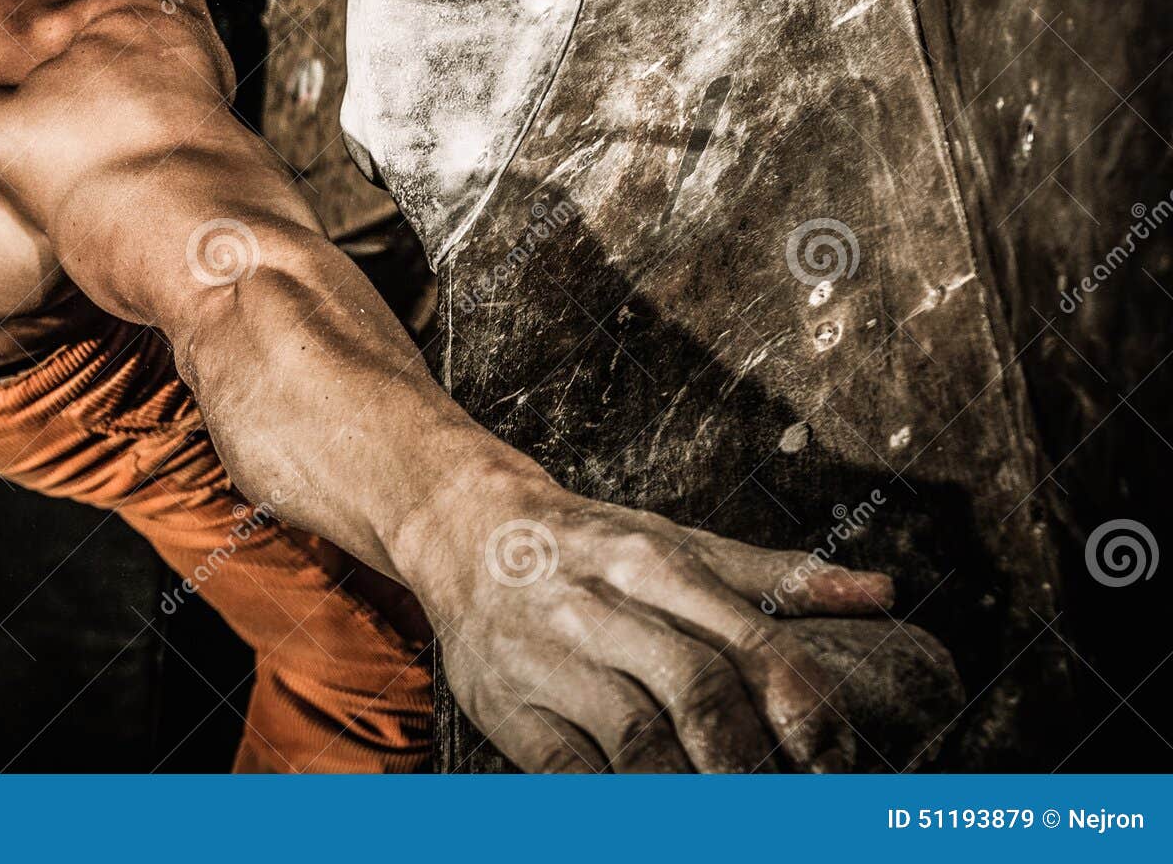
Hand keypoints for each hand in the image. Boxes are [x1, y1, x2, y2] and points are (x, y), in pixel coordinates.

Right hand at [422, 485, 893, 772]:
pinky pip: (569, 773)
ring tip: (734, 818)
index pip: (744, 635)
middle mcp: (603, 603)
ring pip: (636, 738)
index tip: (834, 759)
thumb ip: (776, 575)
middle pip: (695, 688)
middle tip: (790, 805)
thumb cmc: (590, 543)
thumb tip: (881, 592)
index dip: (799, 706)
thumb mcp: (679, 541)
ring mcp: (552, 657)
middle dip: (753, 762)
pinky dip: (616, 807)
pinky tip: (651, 818)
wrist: (466, 529)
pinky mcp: (510, 706)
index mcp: (654, 559)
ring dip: (694, 794)